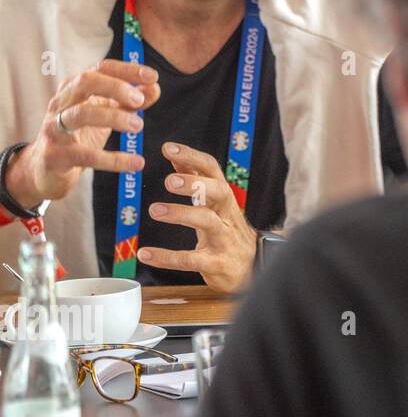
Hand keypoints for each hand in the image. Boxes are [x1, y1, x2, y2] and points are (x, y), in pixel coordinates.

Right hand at [5, 60, 160, 207]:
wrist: (46, 170)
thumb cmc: (80, 136)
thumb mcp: (106, 115)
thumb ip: (130, 102)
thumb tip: (154, 88)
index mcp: (75, 89)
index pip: (100, 69)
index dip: (127, 70)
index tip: (152, 76)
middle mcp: (61, 103)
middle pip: (85, 82)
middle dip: (115, 87)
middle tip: (139, 101)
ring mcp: (54, 128)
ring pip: (81, 114)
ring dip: (114, 117)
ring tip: (138, 126)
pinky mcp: (54, 155)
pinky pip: (85, 155)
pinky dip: (113, 159)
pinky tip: (136, 162)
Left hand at [138, 142, 255, 292]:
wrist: (252, 268)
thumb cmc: (228, 232)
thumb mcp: (215, 205)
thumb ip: (196, 182)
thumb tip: (176, 157)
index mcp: (224, 199)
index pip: (212, 170)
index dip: (192, 157)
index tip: (168, 148)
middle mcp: (227, 215)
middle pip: (219, 191)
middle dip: (196, 183)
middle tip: (169, 180)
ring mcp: (224, 239)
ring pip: (208, 222)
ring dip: (181, 214)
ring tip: (154, 210)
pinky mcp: (216, 263)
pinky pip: (191, 260)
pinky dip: (167, 257)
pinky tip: (146, 254)